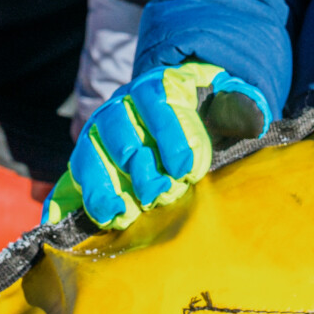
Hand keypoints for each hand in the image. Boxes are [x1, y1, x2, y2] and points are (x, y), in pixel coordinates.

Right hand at [47, 61, 271, 230]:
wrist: (175, 107)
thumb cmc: (203, 108)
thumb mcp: (224, 98)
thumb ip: (238, 103)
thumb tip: (255, 115)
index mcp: (154, 88)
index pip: (158, 106)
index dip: (171, 136)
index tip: (188, 168)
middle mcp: (119, 109)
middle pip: (121, 136)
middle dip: (140, 168)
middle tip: (160, 195)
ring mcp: (97, 137)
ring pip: (89, 157)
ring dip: (101, 187)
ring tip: (119, 216)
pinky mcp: (86, 163)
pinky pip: (68, 180)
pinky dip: (62, 201)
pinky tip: (57, 225)